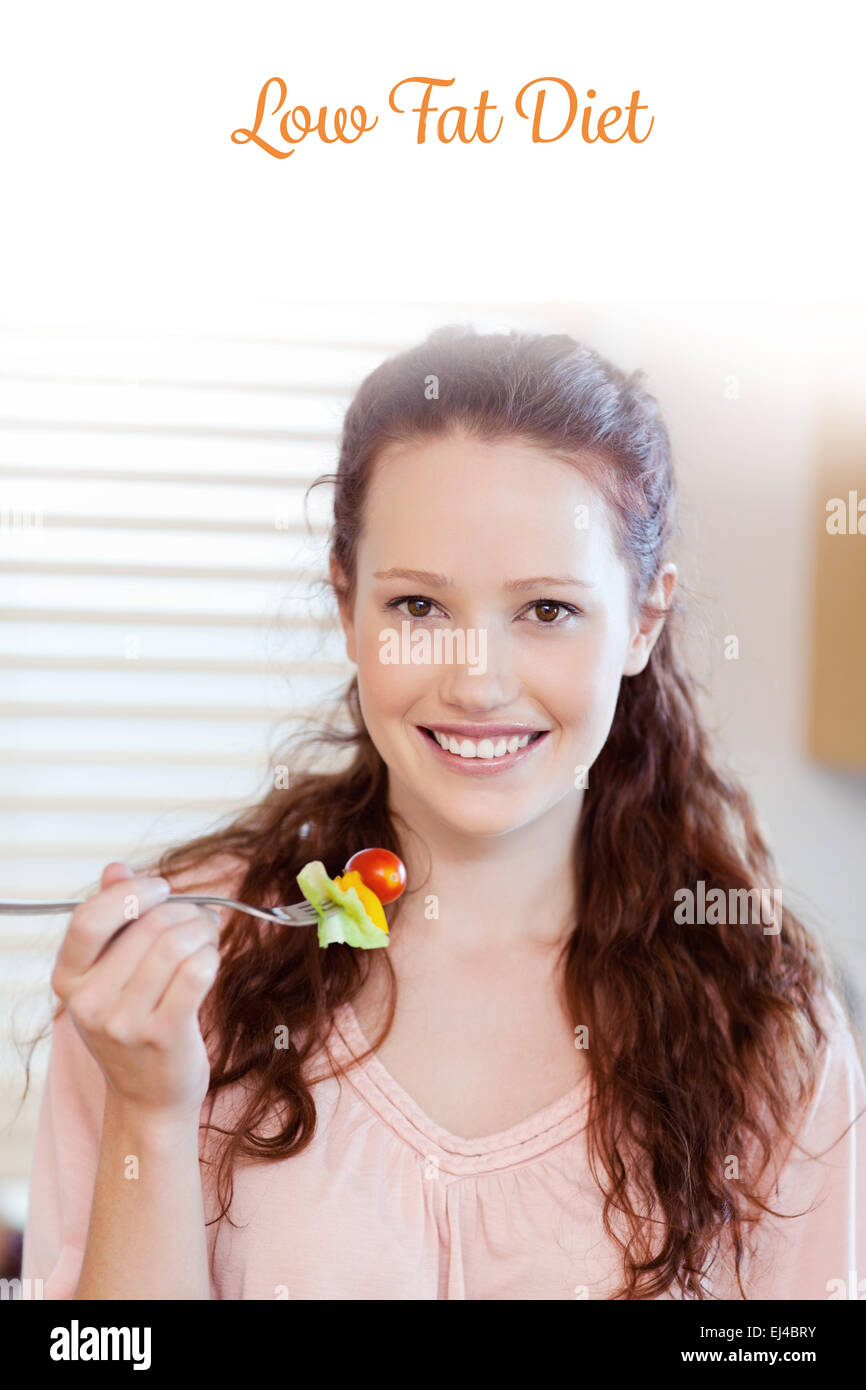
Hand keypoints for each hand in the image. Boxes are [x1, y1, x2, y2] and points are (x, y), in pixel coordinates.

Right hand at [51, 862, 221, 1123]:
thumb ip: (114, 918)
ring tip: (206, 939)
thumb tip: (116, 868)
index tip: (161, 889)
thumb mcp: (111, 973)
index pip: (90, 918)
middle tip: (200, 918)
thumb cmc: (134, 1023)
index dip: (132, 893)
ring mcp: (124, 1023)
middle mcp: (89, 1002)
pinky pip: (197, 972)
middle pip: (147, 926)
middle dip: (184, 912)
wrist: (149, 1096)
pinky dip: (211, 957)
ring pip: (177, 945)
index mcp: (68, 979)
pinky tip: (210, 962)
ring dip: (202, 932)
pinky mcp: (163, 1035)